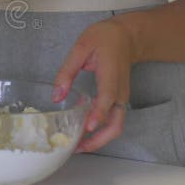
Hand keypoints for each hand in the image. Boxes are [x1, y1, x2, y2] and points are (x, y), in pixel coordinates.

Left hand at [51, 19, 137, 152]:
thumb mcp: (81, 47)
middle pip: (117, 123)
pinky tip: (82, 131)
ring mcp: (120, 97)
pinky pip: (112, 120)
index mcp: (111, 75)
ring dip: (99, 139)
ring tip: (77, 146)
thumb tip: (56, 96)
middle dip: (99, 140)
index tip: (88, 127)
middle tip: (76, 148)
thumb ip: (68, 71)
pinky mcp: (117, 100)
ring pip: (116, 126)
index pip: (107, 98)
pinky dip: (100, 130)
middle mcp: (119, 91)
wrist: (128, 36)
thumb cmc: (104, 38)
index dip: (99, 114)